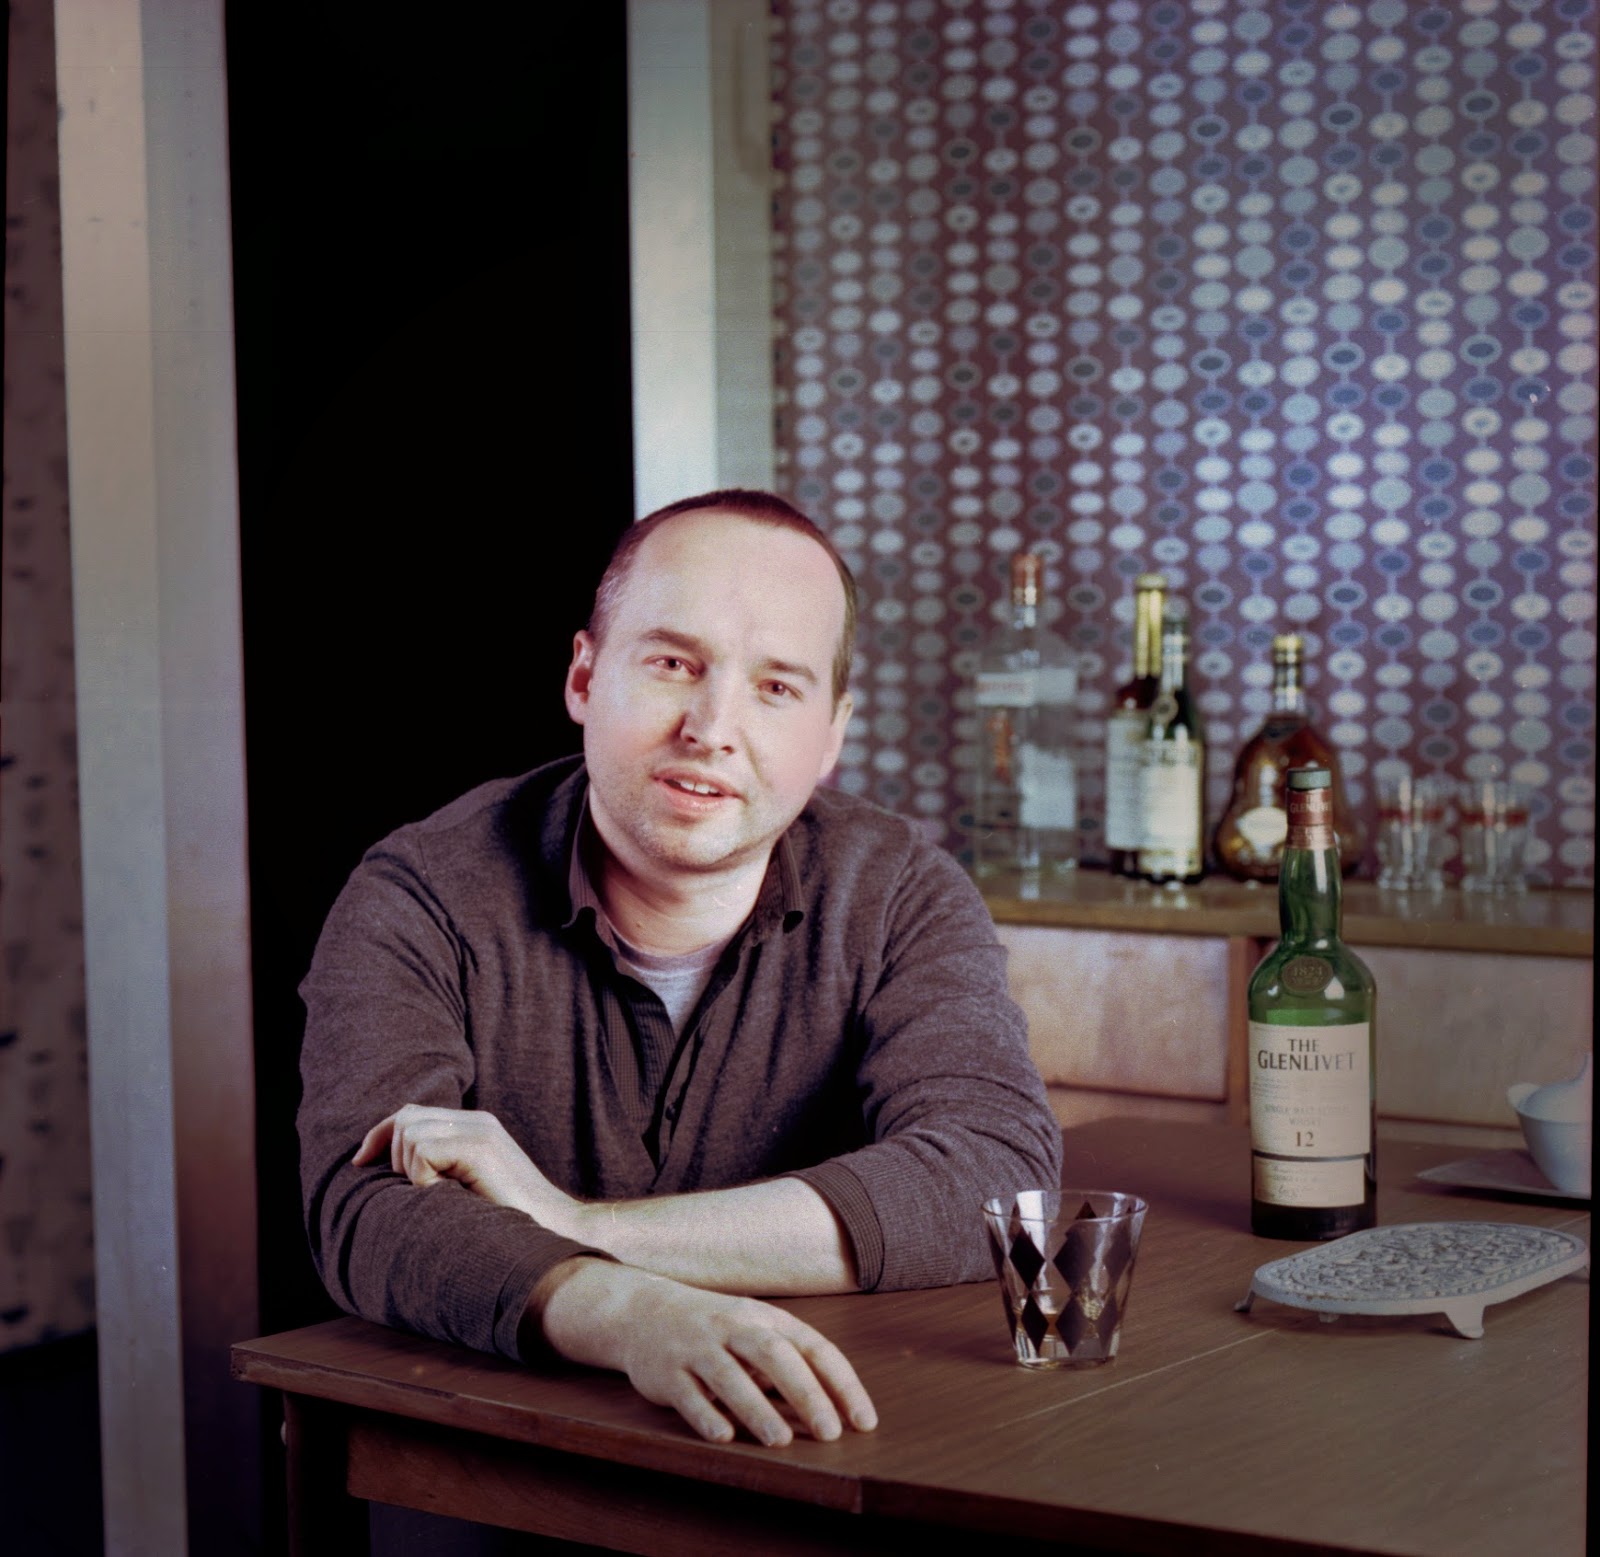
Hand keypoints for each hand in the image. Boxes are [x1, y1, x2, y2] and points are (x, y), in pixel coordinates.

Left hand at [352, 1104, 581, 1237]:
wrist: (554, 1231)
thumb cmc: (508, 1222)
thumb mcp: (465, 1187)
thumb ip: (441, 1165)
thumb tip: (391, 1165)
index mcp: (475, 1126)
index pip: (412, 1112)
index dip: (381, 1134)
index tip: (359, 1162)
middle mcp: (477, 1120)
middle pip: (405, 1117)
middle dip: (392, 1155)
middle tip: (415, 1190)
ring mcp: (480, 1130)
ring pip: (410, 1133)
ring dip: (410, 1170)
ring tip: (437, 1195)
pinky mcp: (479, 1146)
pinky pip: (423, 1152)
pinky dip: (423, 1180)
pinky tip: (446, 1198)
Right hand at [536, 1258, 877, 1447]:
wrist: (645, 1312)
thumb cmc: (718, 1331)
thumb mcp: (757, 1333)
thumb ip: (793, 1364)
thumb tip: (840, 1410)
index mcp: (766, 1319)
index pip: (814, 1347)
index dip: (842, 1384)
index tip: (864, 1421)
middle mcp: (734, 1328)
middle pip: (774, 1355)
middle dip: (804, 1393)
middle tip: (829, 1433)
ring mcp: (697, 1347)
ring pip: (729, 1374)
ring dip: (756, 1408)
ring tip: (781, 1441)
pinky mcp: (666, 1371)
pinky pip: (687, 1394)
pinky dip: (706, 1414)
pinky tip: (724, 1436)